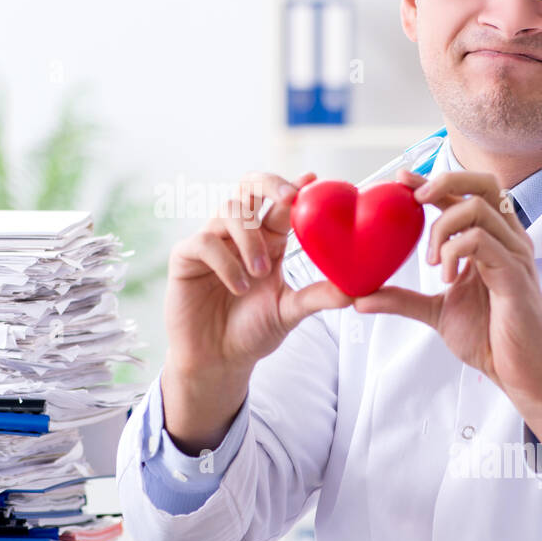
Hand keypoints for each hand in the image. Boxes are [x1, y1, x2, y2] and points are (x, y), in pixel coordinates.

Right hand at [162, 171, 354, 451]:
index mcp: (268, 241)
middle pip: (249, 187)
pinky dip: (226, 263)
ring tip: (259, 273)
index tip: (312, 179)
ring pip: (229, 212)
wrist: (218, 360)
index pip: (280, 204)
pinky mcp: (186, 257)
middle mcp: (239, 235)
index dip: (294, 188)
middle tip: (288, 198)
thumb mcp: (290, 312)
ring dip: (250, 239)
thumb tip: (355, 290)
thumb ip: (318, 297)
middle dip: (269, 183)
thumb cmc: (252, 332)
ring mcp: (212, 243)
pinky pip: (205, 241)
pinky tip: (238, 286)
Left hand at [350, 168, 541, 455]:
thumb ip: (402, 299)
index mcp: (492, 240)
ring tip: (431, 260)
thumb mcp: (437, 312)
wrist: (520, 373)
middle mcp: (508, 240)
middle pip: (485, 183)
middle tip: (415, 199)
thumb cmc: (489, 338)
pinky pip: (482, 242)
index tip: (400, 179)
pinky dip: (455, 251)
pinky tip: (446, 277)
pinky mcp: (516, 275)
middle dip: (446, 180)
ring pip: (479, 209)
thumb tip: (359, 299)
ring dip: (444, 227)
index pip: (465, 194)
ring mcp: (515, 255)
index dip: (433, 181)